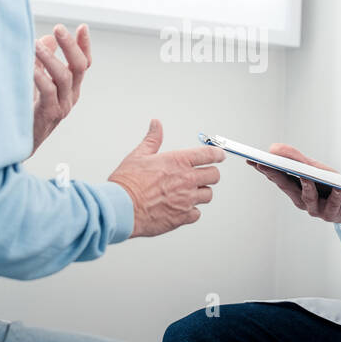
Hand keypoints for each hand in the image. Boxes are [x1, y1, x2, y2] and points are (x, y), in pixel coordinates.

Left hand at [31, 23, 90, 154]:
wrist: (16, 144)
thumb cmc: (26, 111)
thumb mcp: (37, 83)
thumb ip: (43, 61)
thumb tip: (46, 39)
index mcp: (71, 88)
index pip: (84, 64)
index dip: (84, 45)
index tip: (82, 27)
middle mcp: (70, 96)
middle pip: (79, 67)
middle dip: (70, 46)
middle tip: (58, 28)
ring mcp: (62, 106)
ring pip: (64, 77)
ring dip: (51, 57)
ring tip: (35, 44)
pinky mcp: (49, 114)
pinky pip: (48, 91)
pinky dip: (39, 75)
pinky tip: (28, 65)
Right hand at [108, 120, 224, 237]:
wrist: (121, 208)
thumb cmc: (127, 183)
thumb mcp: (139, 155)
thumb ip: (152, 139)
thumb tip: (156, 124)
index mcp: (178, 161)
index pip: (209, 154)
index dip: (217, 154)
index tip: (219, 155)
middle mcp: (186, 179)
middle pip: (214, 176)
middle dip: (210, 174)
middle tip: (203, 175)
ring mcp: (186, 199)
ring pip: (208, 195)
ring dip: (201, 193)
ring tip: (189, 192)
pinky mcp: (182, 216)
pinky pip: (196, 214)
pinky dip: (191, 211)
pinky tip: (181, 208)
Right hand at [248, 144, 340, 226]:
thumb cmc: (330, 185)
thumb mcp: (314, 168)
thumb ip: (295, 158)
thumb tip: (274, 148)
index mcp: (294, 189)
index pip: (276, 176)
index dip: (263, 168)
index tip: (251, 159)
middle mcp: (301, 200)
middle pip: (287, 186)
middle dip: (276, 175)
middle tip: (265, 163)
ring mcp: (316, 209)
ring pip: (309, 198)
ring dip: (306, 187)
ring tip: (305, 176)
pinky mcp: (333, 214)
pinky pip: (334, 204)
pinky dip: (336, 196)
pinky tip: (338, 188)